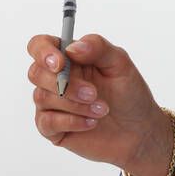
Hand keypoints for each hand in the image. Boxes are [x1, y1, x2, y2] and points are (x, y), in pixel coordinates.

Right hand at [27, 32, 174, 175]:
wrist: (138, 130)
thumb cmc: (129, 94)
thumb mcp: (121, 64)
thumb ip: (98, 48)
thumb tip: (72, 47)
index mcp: (70, 58)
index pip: (40, 45)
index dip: (43, 52)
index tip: (60, 63)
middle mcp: (56, 78)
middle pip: (36, 73)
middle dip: (67, 84)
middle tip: (93, 94)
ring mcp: (52, 103)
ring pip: (43, 97)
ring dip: (75, 105)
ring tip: (102, 110)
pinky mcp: (51, 127)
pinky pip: (47, 122)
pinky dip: (72, 121)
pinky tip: (92, 122)